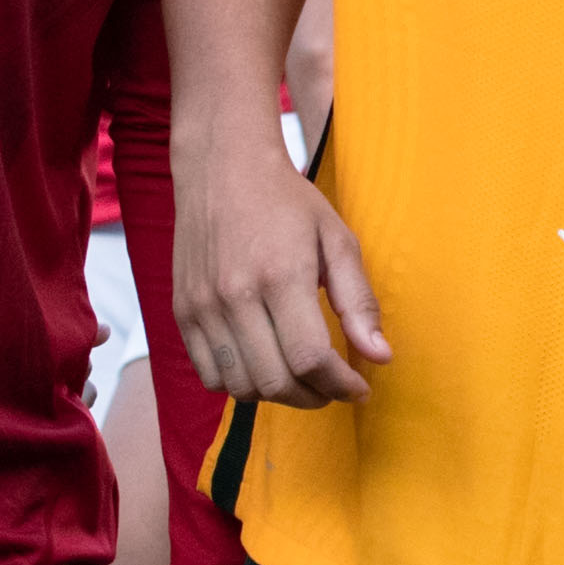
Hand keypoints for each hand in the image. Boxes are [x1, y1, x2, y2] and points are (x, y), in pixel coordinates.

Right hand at [170, 117, 387, 405]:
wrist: (222, 167)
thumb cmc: (287, 201)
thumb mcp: (336, 239)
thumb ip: (358, 301)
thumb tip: (381, 356)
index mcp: (280, 275)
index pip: (310, 359)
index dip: (340, 385)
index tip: (359, 386)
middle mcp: (235, 295)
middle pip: (276, 381)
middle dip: (314, 397)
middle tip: (333, 386)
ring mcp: (203, 306)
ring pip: (240, 387)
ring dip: (278, 394)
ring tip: (301, 378)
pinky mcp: (182, 311)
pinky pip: (209, 375)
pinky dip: (239, 385)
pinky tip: (263, 365)